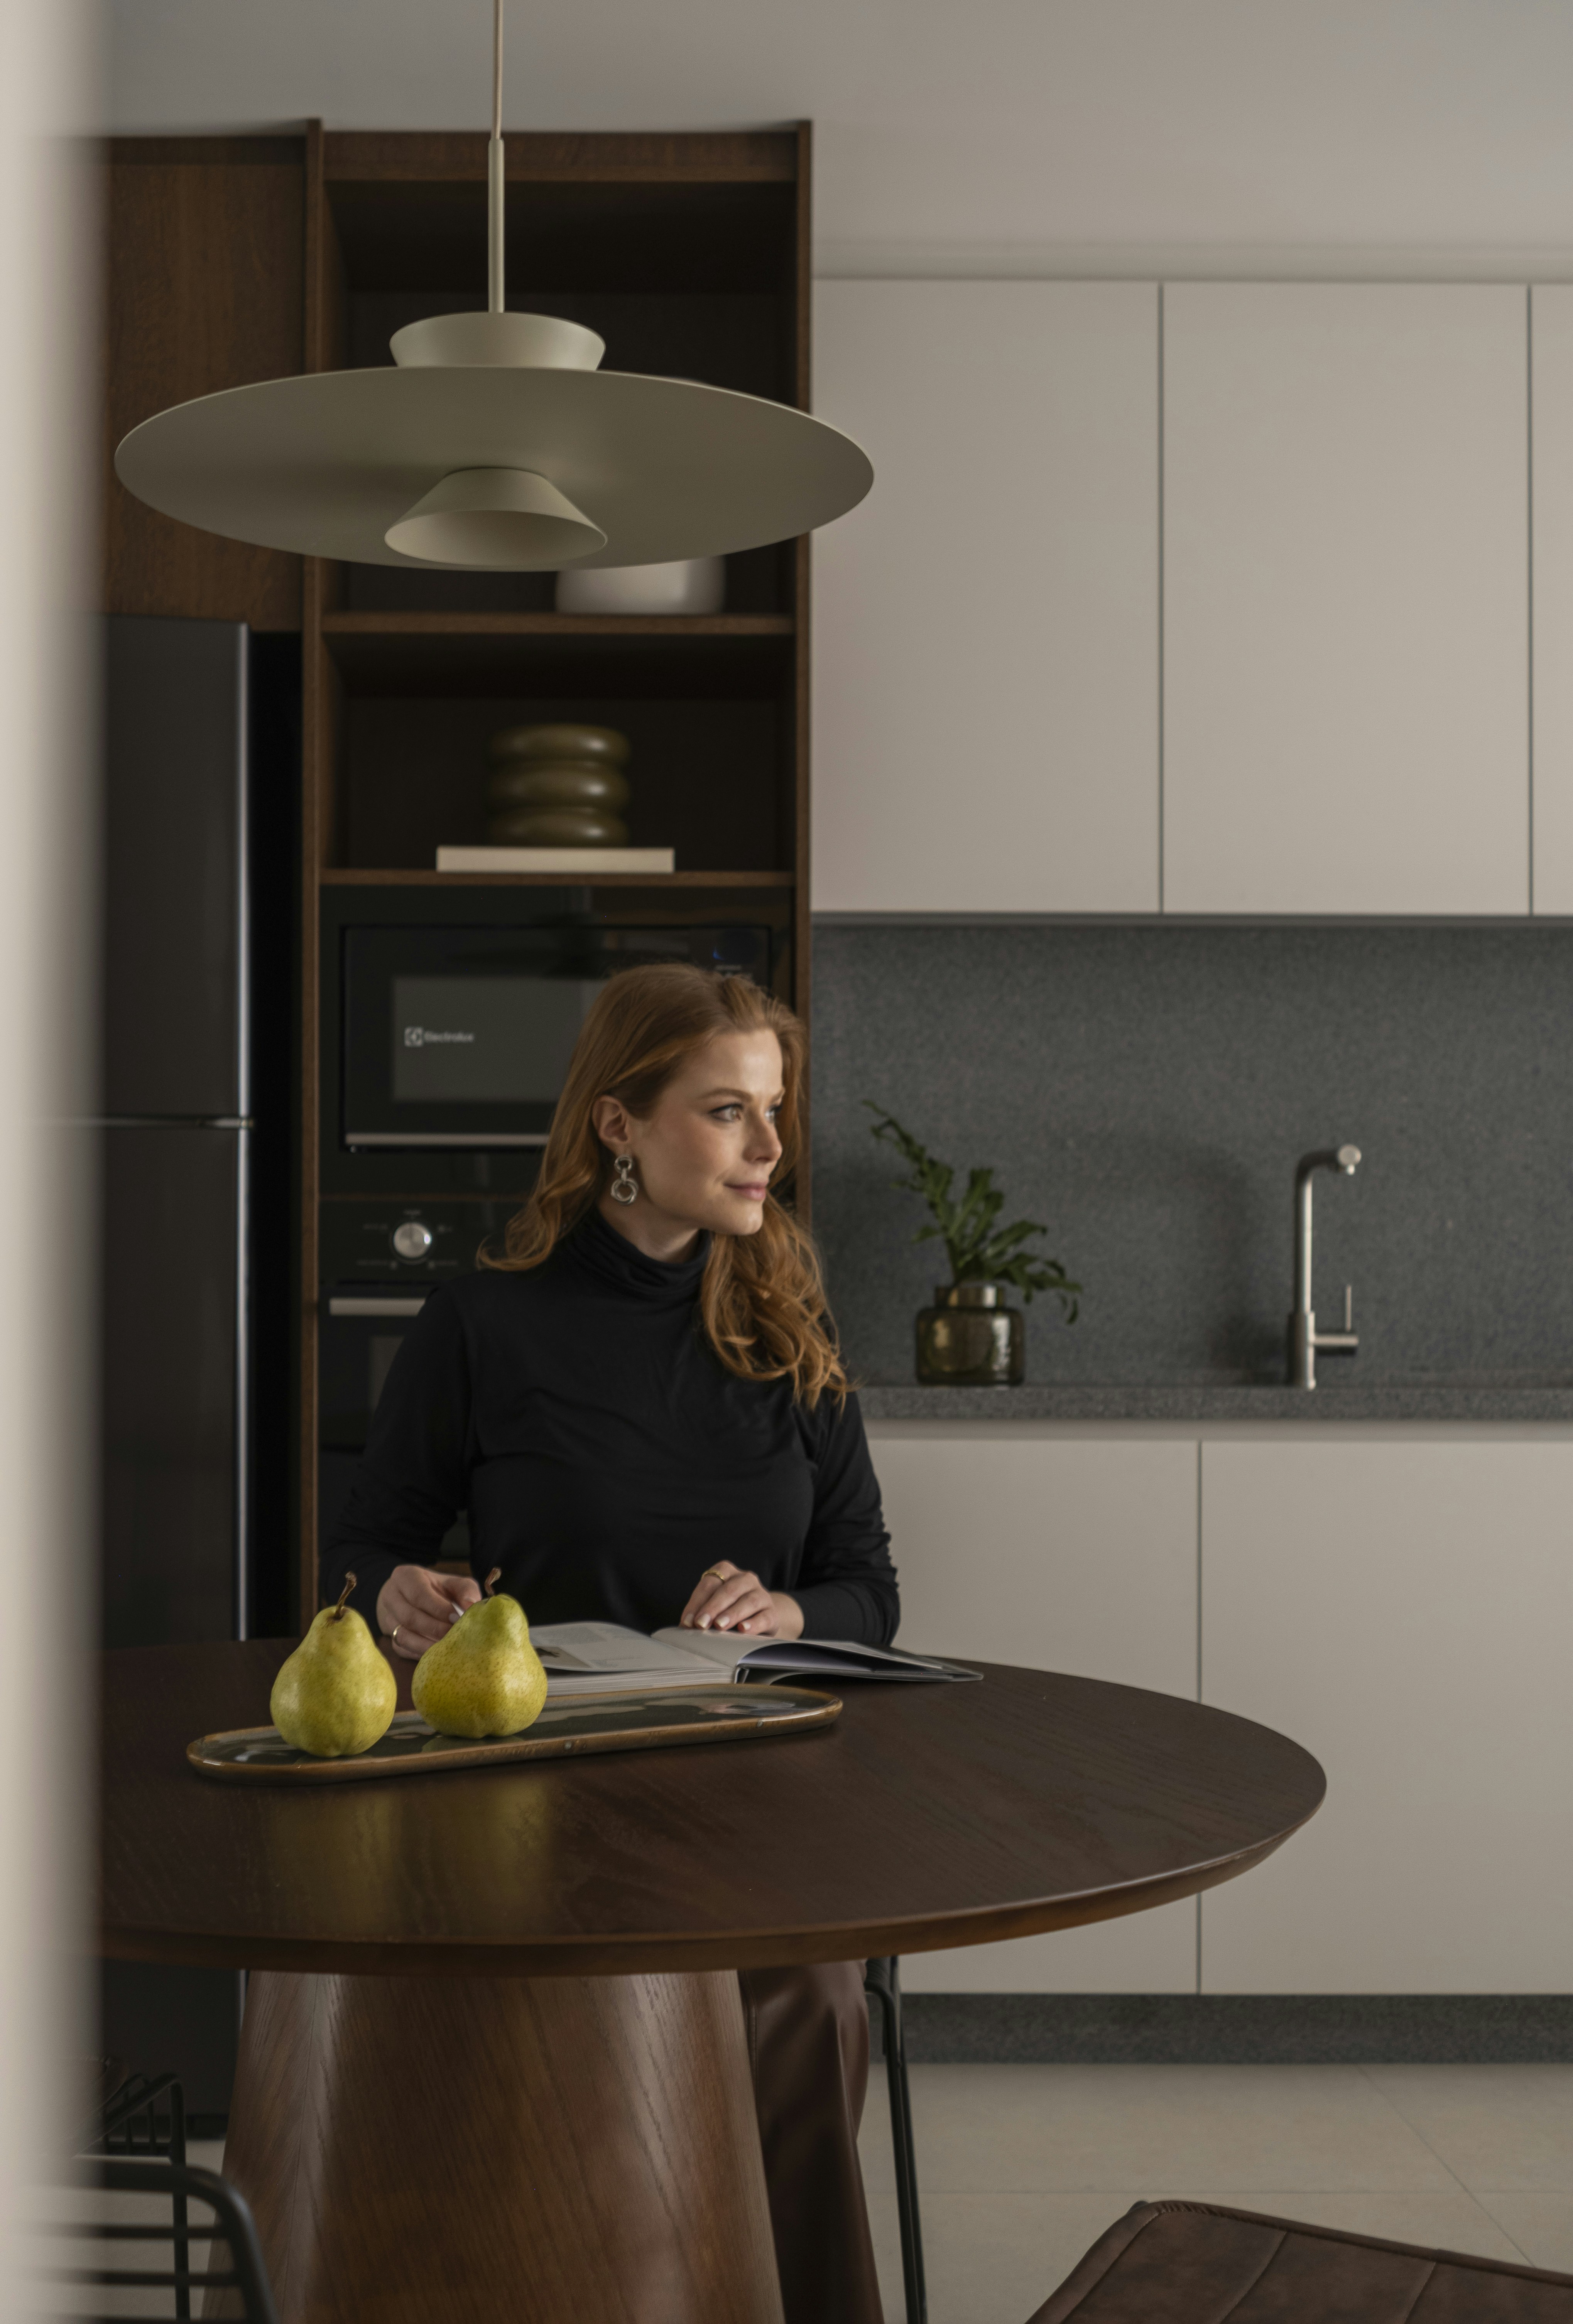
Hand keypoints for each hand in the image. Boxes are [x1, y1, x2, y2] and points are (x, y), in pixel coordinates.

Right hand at [376, 1564, 480, 1658]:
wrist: (413, 1598)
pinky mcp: (390, 1638)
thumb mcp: (453, 1583)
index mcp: (405, 1576)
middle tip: (454, 1636)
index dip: (438, 1609)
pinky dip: (419, 1653)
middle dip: (434, 1629)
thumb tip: (471, 1606)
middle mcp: (391, 1596)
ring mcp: (387, 1619)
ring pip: (403, 1636)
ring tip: (447, 1648)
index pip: (419, 1595)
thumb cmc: (438, 1590)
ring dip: (426, 1645)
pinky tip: (437, 1655)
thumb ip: (466, 1591)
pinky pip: (402, 1649)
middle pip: (410, 1617)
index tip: (457, 1619)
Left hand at [679, 1560, 803, 1638]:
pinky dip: (753, 1623)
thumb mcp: (714, 1606)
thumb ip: (700, 1612)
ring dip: (732, 1613)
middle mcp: (745, 1579)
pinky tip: (743, 1630)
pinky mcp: (771, 1612)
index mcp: (726, 1572)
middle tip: (701, 1624)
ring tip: (720, 1626)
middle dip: (713, 1607)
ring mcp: (761, 1594)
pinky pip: (764, 1616)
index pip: (710, 1584)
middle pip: (729, 1590)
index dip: (697, 1603)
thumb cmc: (729, 1608)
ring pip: (749, 1601)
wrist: (760, 1614)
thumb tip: (685, 1625)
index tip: (688, 1621)